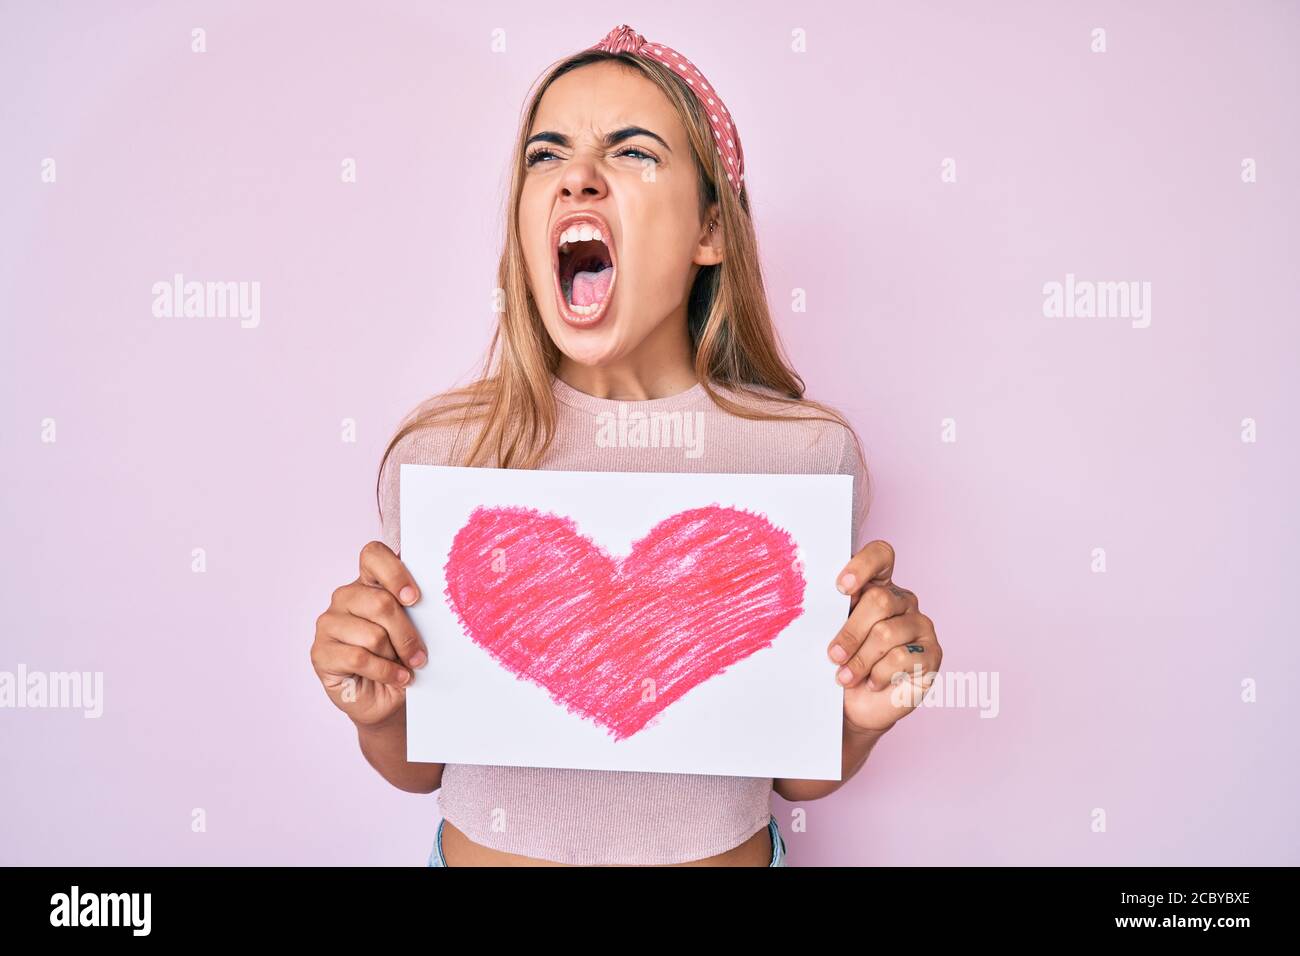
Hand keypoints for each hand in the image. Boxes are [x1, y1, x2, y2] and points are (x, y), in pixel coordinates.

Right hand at [311, 540, 427, 728]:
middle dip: (407, 633)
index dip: (395, 573)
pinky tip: (398, 678)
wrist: (389, 699)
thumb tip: (437, 598)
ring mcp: (329, 623)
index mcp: (369, 582)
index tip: (415, 599)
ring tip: (406, 668)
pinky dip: (385, 671)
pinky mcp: (321, 652)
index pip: (373, 555)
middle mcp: (346, 597)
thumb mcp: (416, 629)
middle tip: (420, 655)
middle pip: (380, 602)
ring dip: (396, 656)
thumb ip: (416, 608)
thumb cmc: (403, 659)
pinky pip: (359, 658)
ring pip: (372, 634)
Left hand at [825, 540, 940, 734]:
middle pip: (879, 600)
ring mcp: (920, 626)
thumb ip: (832, 612)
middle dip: (850, 631)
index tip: (841, 588)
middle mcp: (902, 601)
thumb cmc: (841, 663)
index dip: (863, 566)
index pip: (881, 555)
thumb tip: (816, 602)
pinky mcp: (931, 654)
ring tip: (846, 677)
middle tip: (833, 655)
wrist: (853, 706)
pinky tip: (872, 683)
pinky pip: (902, 658)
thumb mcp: (831, 633)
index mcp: (878, 585)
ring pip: (887, 633)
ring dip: (860, 660)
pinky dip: (879, 674)